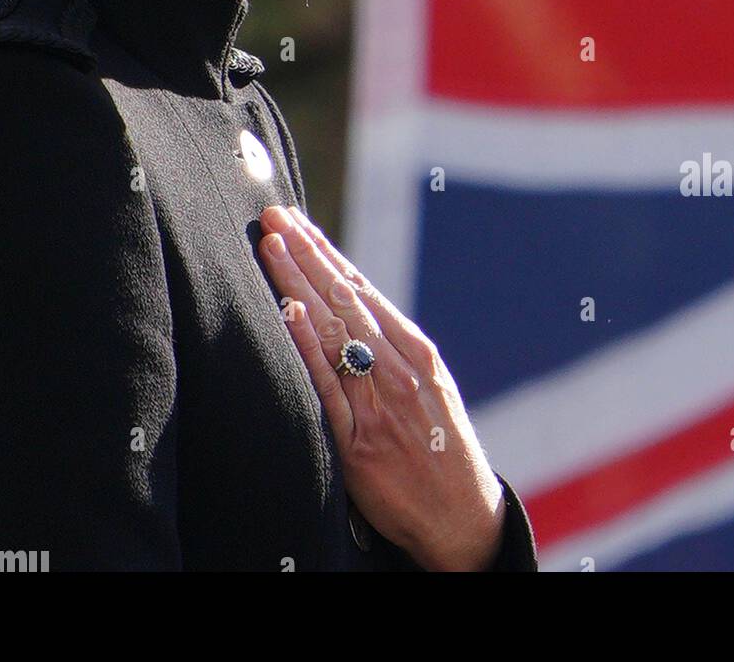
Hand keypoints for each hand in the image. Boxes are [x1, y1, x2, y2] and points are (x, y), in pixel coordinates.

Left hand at [257, 204, 506, 570]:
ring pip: (334, 329)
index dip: (325, 252)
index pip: (360, 288)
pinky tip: (290, 314)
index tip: (295, 221)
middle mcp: (398, 367)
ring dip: (298, 284)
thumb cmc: (439, 448)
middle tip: (273, 215)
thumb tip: (343, 305)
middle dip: (305, 253)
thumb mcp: (426, 387)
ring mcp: (380, 402)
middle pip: (343, 298)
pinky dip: (309, 347)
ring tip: (271, 246)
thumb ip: (388, 349)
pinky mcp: (360, 442)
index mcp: (414, 350)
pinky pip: (329, 386)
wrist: (461, 518)